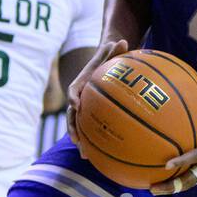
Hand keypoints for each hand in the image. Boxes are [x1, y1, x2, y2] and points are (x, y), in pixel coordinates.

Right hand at [66, 38, 128, 155]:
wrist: (107, 61)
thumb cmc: (110, 56)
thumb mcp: (113, 50)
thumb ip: (116, 48)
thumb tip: (123, 40)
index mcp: (82, 81)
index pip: (74, 89)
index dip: (73, 97)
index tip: (76, 105)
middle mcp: (81, 96)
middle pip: (73, 113)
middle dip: (73, 127)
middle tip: (76, 139)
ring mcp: (86, 106)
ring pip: (80, 125)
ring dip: (81, 140)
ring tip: (85, 155)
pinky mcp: (93, 113)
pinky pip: (92, 128)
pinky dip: (94, 141)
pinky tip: (101, 156)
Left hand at [150, 105, 196, 195]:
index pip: (196, 156)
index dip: (182, 161)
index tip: (167, 165)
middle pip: (190, 179)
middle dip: (172, 186)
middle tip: (153, 188)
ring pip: (189, 181)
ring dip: (172, 187)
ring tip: (154, 189)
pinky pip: (191, 176)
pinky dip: (177, 180)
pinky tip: (164, 177)